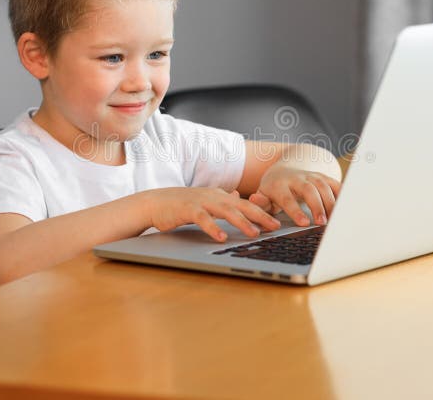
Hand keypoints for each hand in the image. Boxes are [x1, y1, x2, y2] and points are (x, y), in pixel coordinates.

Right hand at [147, 187, 282, 241]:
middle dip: (260, 216)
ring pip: (225, 211)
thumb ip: (223, 200)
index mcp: (219, 196)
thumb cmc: (181, 205)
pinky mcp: (187, 209)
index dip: (262, 213)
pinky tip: (221, 237)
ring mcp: (201, 201)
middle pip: (241, 205)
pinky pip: (203, 219)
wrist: (155, 203)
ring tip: (254, 233)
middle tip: (275, 227)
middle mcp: (213, 196)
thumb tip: (238, 196)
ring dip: (241, 222)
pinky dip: (213, 228)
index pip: (246, 204)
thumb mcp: (205, 200)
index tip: (278, 223)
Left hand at [248, 167, 340, 226]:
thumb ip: (260, 202)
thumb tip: (253, 200)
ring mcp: (311, 176)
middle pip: (309, 190)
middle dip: (317, 206)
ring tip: (335, 220)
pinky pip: (334, 184)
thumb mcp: (263, 195)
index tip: (304, 223)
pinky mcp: (323, 176)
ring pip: (323, 186)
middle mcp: (297, 178)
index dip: (296, 210)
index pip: (287, 198)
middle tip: (322, 223)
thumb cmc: (273, 189)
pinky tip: (346, 209)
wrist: (285, 170)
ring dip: (330, 203)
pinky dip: (342, 195)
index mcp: (279, 185)